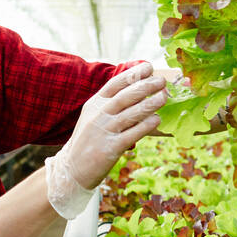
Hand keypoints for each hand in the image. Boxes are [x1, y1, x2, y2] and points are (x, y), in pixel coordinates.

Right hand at [45, 63, 167, 217]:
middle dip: (146, 86)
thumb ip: (110, 104)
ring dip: (150, 103)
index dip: (133, 74)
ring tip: (164, 97)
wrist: (72, 169)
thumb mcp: (93, 117)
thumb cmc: (89, 140)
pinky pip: (132, 134)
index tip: (148, 67)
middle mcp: (98, 115)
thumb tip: (137, 89)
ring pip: (131, 113)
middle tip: (162, 81)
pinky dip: (146, 125)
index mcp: (94, 104)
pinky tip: (157, 120)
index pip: (115, 84)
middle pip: (125, 96)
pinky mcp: (111, 148)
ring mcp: (104, 131)